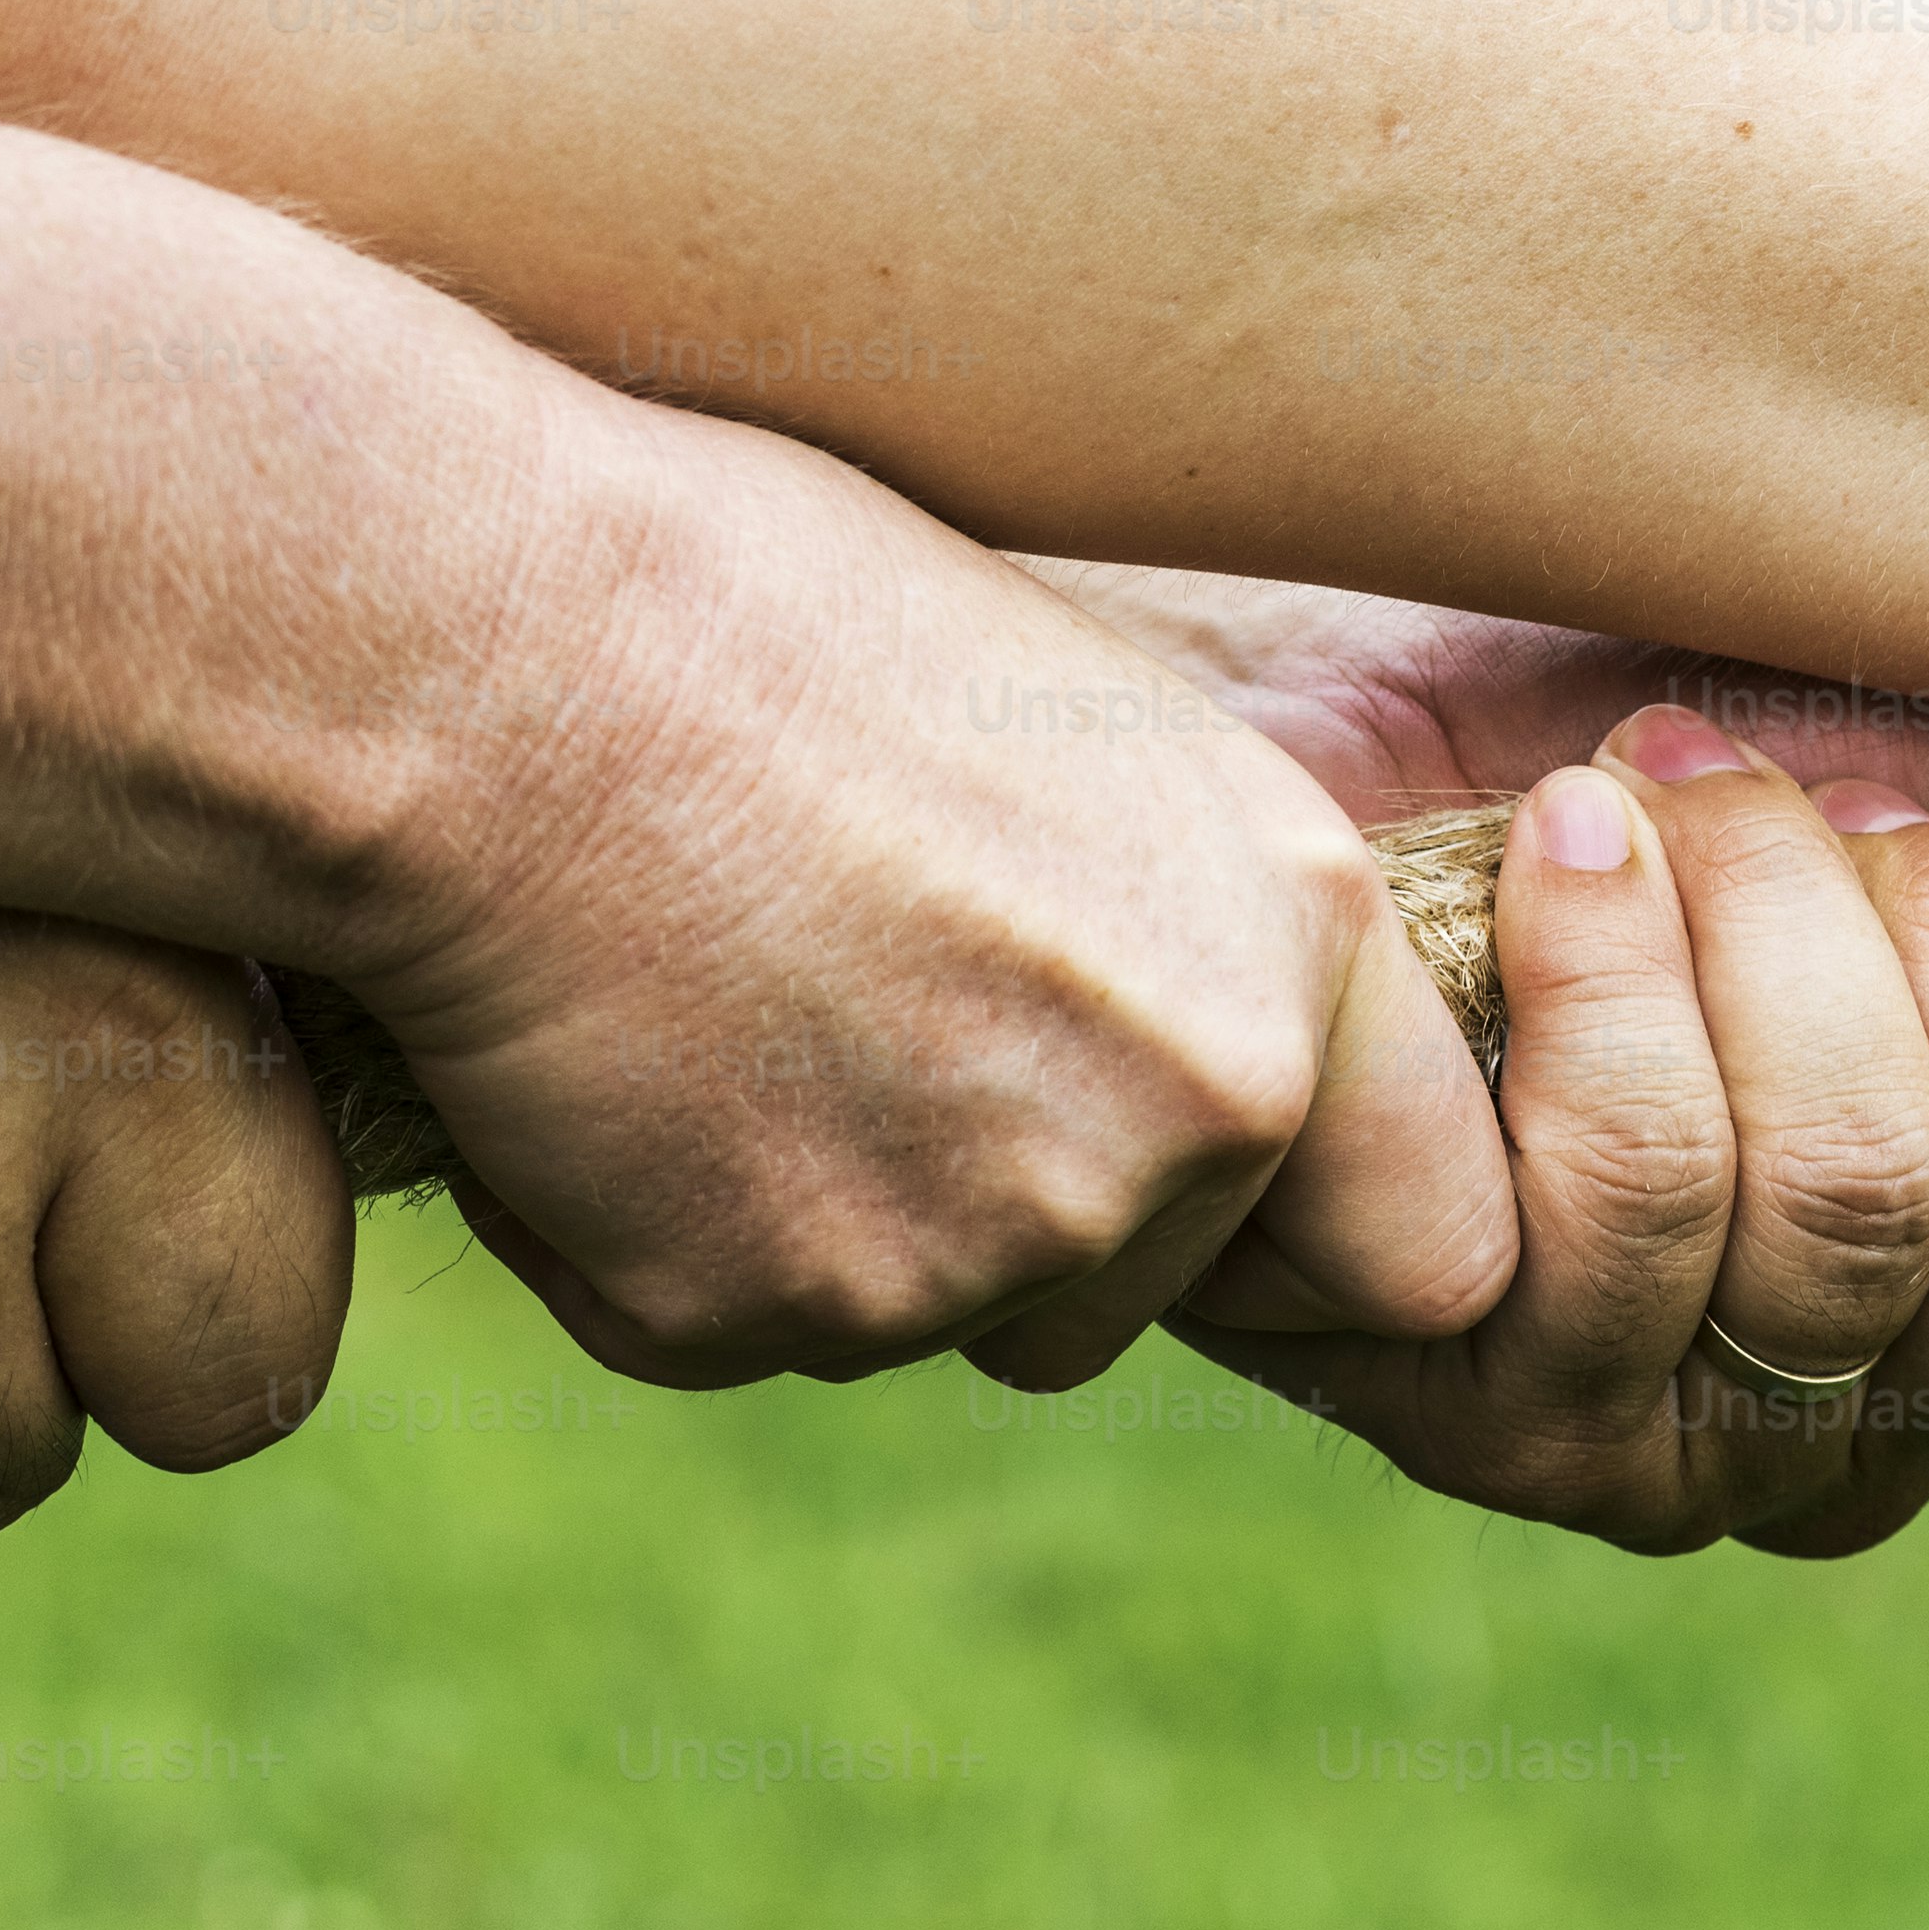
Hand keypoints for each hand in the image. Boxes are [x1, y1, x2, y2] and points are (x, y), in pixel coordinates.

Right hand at [296, 403, 1519, 1395]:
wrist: (494, 650)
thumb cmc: (769, 606)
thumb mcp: (1094, 729)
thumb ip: (1197, 935)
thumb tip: (1221, 1075)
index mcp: (1296, 946)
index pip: (1433, 1246)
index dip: (1303, 1229)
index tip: (1190, 1167)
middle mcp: (1184, 1117)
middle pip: (1135, 1303)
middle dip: (1021, 1221)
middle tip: (858, 1022)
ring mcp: (976, 1239)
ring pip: (934, 1320)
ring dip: (839, 1215)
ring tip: (722, 985)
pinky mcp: (762, 1310)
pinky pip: (738, 1323)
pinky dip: (665, 1231)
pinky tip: (607, 1046)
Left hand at [1046, 564, 1928, 1445]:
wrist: (1286, 713)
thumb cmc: (1664, 729)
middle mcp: (1892, 1422)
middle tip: (1836, 791)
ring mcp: (1686, 1443)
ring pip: (1855, 1206)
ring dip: (1773, 917)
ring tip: (1667, 779)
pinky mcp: (1477, 1403)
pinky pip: (1629, 1200)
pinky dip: (1611, 958)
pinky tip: (1562, 835)